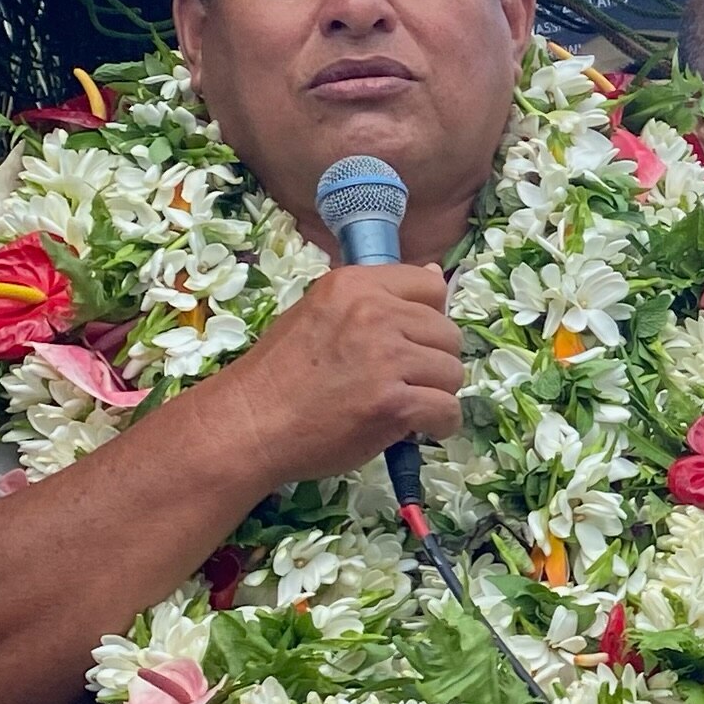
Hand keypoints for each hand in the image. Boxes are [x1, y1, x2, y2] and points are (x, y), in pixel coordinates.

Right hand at [195, 260, 463, 492]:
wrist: (250, 423)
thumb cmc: (281, 373)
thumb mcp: (319, 312)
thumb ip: (375, 298)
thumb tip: (437, 276)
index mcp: (355, 285)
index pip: (431, 285)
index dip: (429, 316)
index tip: (411, 341)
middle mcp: (374, 314)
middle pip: (447, 332)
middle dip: (435, 360)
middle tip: (406, 381)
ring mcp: (386, 359)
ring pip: (453, 372)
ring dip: (437, 393)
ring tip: (406, 404)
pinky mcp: (394, 403)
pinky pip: (447, 410)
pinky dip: (440, 424)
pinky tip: (418, 428)